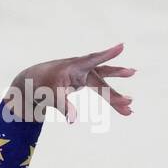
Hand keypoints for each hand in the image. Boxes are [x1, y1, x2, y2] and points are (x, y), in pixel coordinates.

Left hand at [9, 43, 135, 123]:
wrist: (37, 79)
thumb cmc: (43, 84)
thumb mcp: (50, 95)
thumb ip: (63, 106)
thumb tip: (72, 120)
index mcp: (75, 66)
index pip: (93, 60)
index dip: (107, 55)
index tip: (121, 47)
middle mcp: (84, 69)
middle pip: (102, 82)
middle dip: (113, 94)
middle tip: (129, 102)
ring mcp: (87, 75)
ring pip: (104, 86)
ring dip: (116, 97)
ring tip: (130, 106)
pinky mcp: (87, 81)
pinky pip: (101, 90)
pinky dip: (110, 98)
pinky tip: (122, 105)